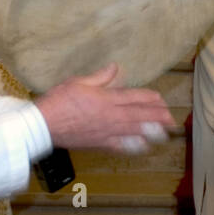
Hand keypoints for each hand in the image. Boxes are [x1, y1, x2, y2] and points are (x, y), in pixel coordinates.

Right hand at [36, 63, 175, 153]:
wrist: (42, 126)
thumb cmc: (58, 102)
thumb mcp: (78, 82)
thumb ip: (100, 76)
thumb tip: (115, 67)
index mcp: (106, 99)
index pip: (134, 97)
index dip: (150, 98)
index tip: (161, 99)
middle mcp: (110, 116)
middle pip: (139, 115)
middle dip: (157, 116)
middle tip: (171, 118)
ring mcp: (106, 132)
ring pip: (134, 131)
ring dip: (152, 132)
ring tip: (166, 133)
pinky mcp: (99, 144)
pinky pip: (121, 146)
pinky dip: (134, 146)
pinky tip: (144, 147)